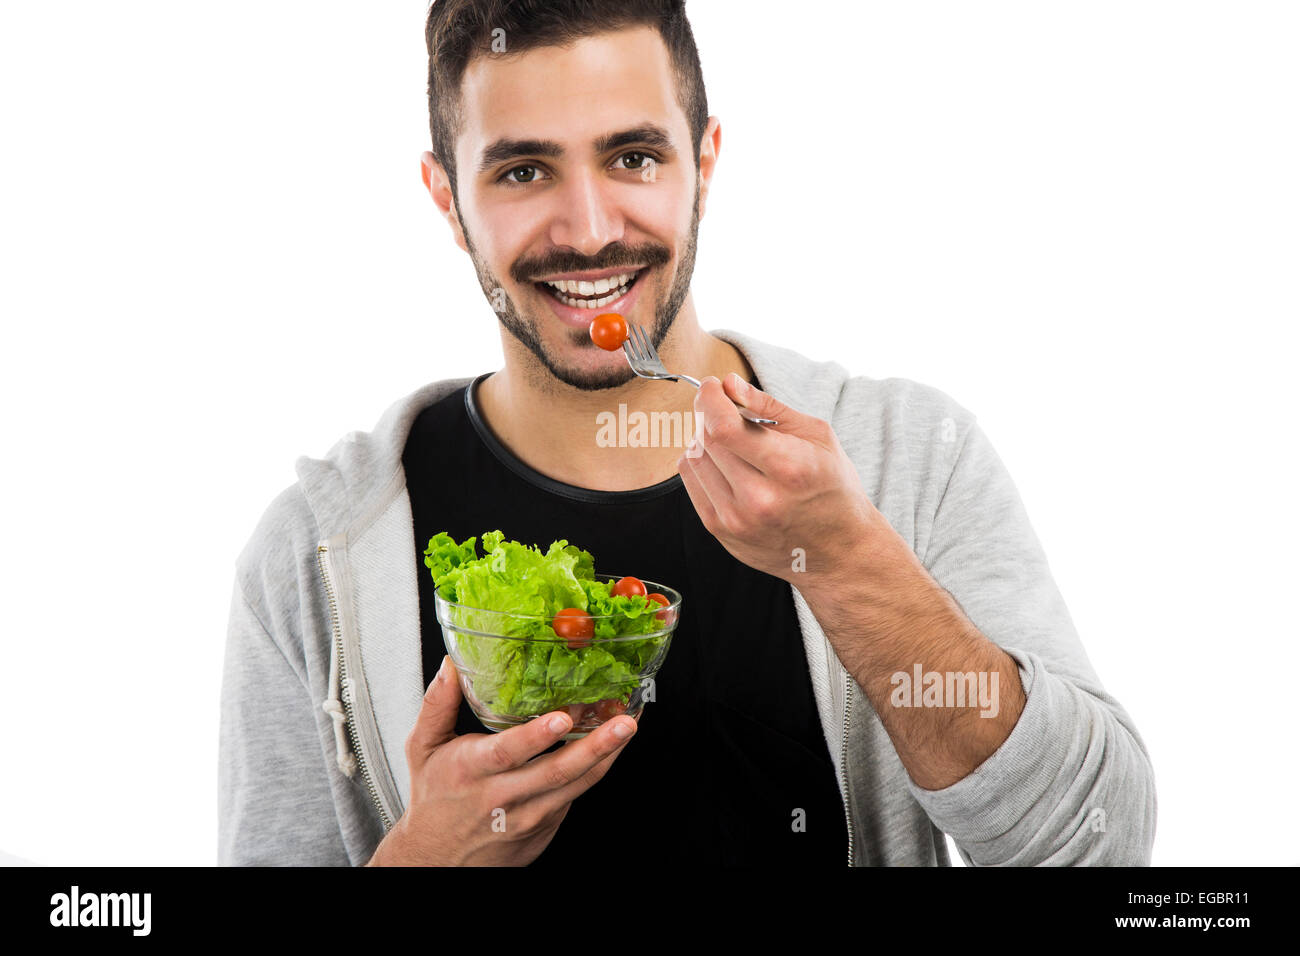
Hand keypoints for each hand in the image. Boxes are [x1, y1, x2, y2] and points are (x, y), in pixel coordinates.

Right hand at [366, 656, 637, 865]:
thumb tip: (451, 664)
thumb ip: (437, 704)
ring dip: (605, 756)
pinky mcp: (544, 827)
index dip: (536, 736)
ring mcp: (527, 816)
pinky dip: (596, 770)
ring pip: (574, 786)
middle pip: (554, 773)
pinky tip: (612, 746)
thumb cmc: (434, 797)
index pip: (507, 753)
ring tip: (628, 727)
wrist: (438, 859)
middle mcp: (503, 795)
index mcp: (472, 770)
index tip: (562, 718)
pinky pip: (575, 796)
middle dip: (594, 746)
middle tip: (623, 722)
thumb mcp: (423, 748)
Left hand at [677, 373, 896, 592]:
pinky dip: (701, 463)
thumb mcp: (817, 436)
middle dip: (708, 413)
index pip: (724, 427)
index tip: (713, 387)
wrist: (839, 551)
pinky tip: (726, 463)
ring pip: (692, 459)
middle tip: (726, 408)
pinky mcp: (720, 532)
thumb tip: (729, 383)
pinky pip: (690, 482)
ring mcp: (735, 520)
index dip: (709, 399)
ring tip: (732, 441)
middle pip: (706, 440)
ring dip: (704, 439)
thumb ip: (768, 406)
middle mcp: (758, 499)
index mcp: (788, 469)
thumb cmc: (833, 488)